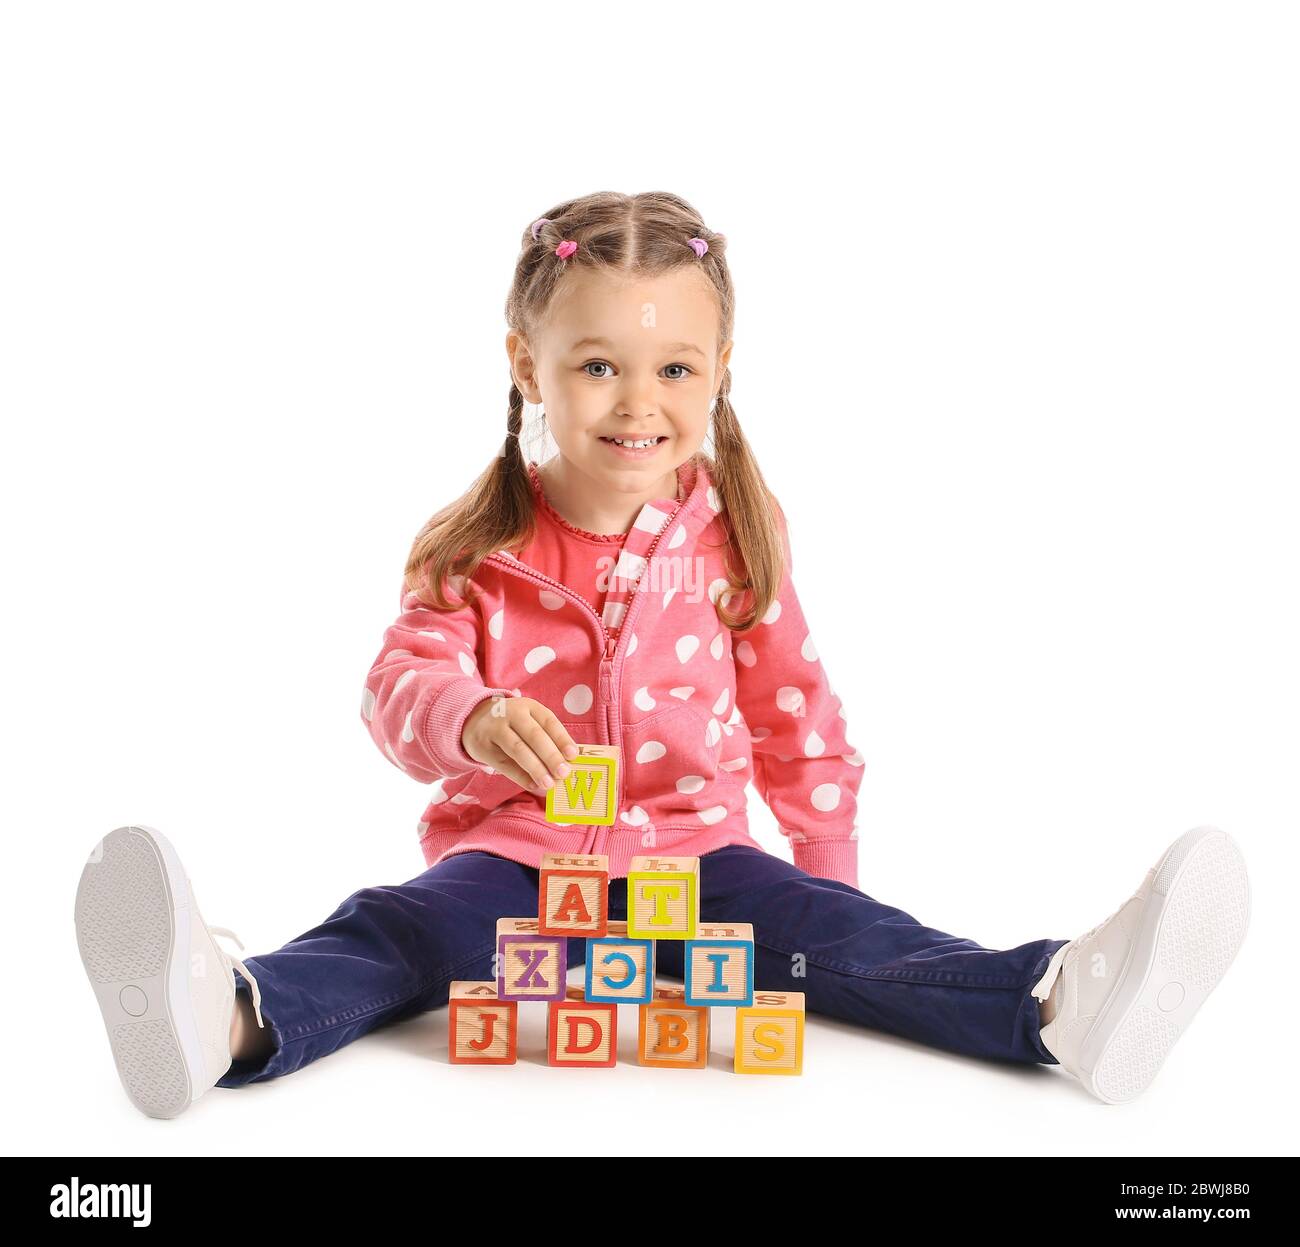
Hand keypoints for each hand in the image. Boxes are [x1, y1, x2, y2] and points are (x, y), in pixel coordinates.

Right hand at [462, 696, 579, 794]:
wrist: (474, 720)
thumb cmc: (513, 724)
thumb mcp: (529, 721)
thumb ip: (548, 738)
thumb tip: (567, 762)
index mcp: (528, 706)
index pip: (548, 721)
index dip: (562, 738)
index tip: (573, 755)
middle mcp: (511, 714)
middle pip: (534, 735)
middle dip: (551, 755)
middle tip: (564, 773)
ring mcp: (495, 729)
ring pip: (518, 749)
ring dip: (536, 769)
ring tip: (550, 784)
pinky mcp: (483, 747)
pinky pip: (504, 764)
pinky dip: (520, 777)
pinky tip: (534, 785)